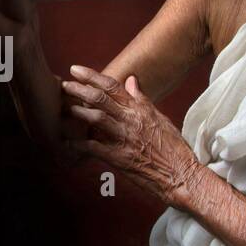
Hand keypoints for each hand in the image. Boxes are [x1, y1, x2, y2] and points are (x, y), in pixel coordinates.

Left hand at [62, 64, 199, 205]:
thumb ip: (142, 100)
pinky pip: (94, 148)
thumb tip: (131, 80)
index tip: (76, 70)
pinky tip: (67, 142)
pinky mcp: (120, 158)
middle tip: (64, 85)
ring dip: (78, 112)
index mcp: (140, 109)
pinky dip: (78, 144)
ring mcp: (125, 139)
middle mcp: (131, 120)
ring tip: (65, 108)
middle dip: (79, 89)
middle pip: (100, 99)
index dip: (92, 76)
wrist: (182, 175)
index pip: (113, 86)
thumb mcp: (160, 119)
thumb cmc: (173, 148)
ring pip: (96, 118)